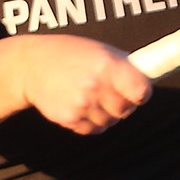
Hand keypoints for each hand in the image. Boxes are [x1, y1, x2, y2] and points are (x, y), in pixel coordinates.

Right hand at [17, 35, 152, 134]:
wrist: (31, 65)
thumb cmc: (70, 54)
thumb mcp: (99, 50)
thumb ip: (123, 66)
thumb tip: (148, 81)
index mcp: (107, 65)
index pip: (141, 91)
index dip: (141, 93)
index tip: (138, 92)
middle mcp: (95, 86)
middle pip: (126, 110)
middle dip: (123, 104)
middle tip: (110, 92)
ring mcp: (81, 104)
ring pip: (110, 122)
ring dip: (106, 114)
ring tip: (90, 95)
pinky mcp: (69, 119)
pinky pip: (93, 129)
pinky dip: (90, 122)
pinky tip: (79, 104)